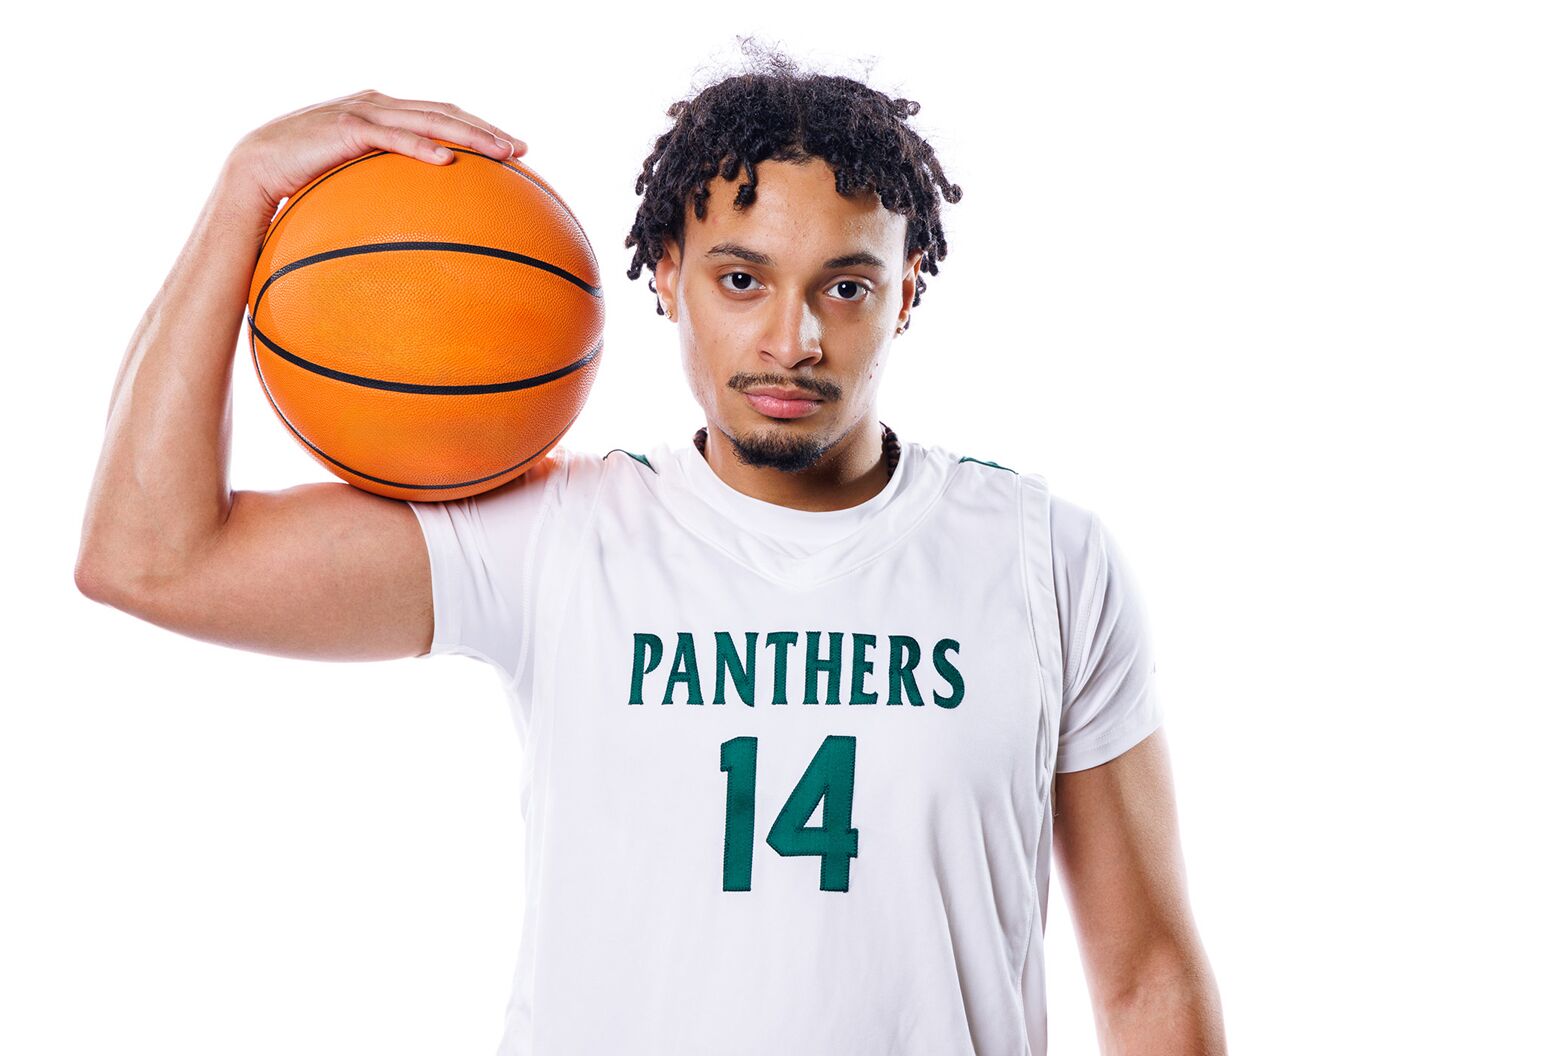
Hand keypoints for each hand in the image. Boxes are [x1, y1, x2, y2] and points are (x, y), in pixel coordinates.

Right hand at [224, 89, 526, 212]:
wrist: (256, 169)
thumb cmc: (305, 182)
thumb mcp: (355, 183)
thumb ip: (387, 190)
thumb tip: (420, 229)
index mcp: (384, 114)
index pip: (440, 116)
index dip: (478, 129)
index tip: (514, 150)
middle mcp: (378, 105)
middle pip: (444, 112)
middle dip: (485, 129)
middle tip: (522, 149)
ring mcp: (363, 112)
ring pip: (426, 118)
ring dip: (467, 134)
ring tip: (499, 151)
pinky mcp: (345, 127)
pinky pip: (391, 136)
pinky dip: (420, 146)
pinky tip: (446, 160)